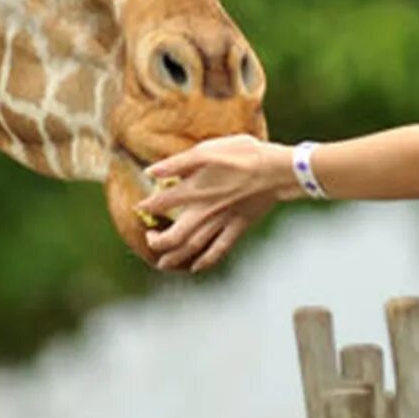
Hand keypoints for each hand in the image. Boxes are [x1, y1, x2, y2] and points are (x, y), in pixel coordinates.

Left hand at [137, 134, 293, 271]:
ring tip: (162, 264)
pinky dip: (206, 261)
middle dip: (158, 243)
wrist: (278, 170)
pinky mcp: (238, 227)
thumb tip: (151, 172)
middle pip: (174, 236)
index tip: (140, 207)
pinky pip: (219, 250)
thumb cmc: (243, 155)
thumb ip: (176, 163)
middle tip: (149, 239)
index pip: (161, 203)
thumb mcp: (207, 150)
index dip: (147, 206)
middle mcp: (204, 211)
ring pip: (193, 247)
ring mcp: (222, 222)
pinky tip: (197, 267)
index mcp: (194, 190)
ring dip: (175, 258)